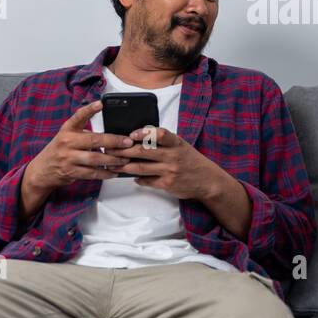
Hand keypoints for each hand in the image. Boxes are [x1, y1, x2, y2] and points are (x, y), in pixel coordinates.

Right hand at [26, 101, 134, 191]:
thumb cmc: (60, 150)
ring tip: (124, 159)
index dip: (89, 109)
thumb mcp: (67, 136)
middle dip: (113, 141)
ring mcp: (68, 158)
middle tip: (127, 142)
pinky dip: (105, 173)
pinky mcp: (71, 172)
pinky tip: (114, 172)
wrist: (42, 169)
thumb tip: (111, 133)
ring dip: (112, 160)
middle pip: (94, 141)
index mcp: (67, 130)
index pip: (78, 117)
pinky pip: (92, 173)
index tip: (101, 103)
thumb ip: (84, 132)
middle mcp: (67, 142)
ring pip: (95, 159)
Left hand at [104, 125, 224, 198]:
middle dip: (124, 151)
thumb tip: (138, 138)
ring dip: (124, 166)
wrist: (207, 180)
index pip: (160, 134)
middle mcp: (173, 156)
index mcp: (177, 143)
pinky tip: (130, 176)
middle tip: (110, 149)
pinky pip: (147, 180)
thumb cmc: (190, 160)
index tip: (131, 134)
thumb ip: (164, 142)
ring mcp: (169, 171)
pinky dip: (137, 178)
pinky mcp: (167, 184)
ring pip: (141, 168)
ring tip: (113, 164)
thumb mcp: (181, 146)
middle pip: (143, 152)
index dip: (144, 133)